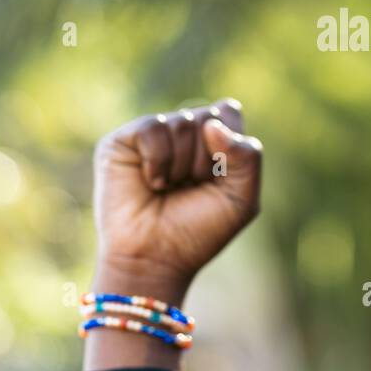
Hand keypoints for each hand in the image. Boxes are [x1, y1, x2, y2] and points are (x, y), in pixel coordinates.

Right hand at [92, 98, 263, 290]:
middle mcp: (181, 132)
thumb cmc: (198, 230)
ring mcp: (152, 134)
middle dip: (206, 160)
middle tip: (190, 188)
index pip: (228, 112)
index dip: (229, 144)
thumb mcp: (242, 198)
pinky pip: (152, 128)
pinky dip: (158, 161)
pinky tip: (152, 183)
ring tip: (169, 189)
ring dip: (182, 166)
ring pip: (182, 122)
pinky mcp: (123, 141)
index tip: (217, 178)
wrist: (155, 258)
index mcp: (212, 140)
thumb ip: (248, 156)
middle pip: (209, 117)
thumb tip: (211, 124)